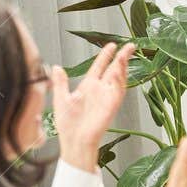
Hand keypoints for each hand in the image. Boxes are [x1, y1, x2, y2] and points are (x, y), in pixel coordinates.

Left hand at [49, 42, 133, 171]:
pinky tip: (120, 70)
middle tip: (129, 46)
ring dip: (123, 66)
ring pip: (118, 77)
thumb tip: (56, 68)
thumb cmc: (68, 125)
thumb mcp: (61, 98)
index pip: (99, 67)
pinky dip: (120, 80)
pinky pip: (118, 90)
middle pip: (114, 69)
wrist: (75, 141)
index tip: (111, 46)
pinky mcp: (112, 105)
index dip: (105, 56)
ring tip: (126, 54)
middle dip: (122, 57)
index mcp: (88, 87)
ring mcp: (107, 97)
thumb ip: (60, 82)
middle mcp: (100, 90)